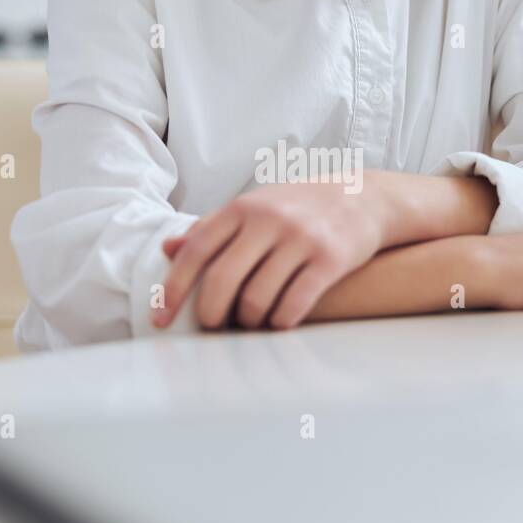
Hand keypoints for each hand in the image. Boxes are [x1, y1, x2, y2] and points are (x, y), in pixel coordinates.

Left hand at [154, 179, 394, 330]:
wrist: (362, 196)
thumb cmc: (296, 207)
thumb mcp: (251, 207)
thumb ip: (210, 228)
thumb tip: (167, 249)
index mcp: (242, 208)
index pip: (196, 252)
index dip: (173, 289)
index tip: (160, 319)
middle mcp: (269, 220)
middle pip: (223, 280)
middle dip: (211, 314)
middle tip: (213, 326)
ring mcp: (301, 239)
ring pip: (257, 299)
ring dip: (249, 322)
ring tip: (252, 322)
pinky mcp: (330, 259)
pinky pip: (294, 304)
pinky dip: (280, 322)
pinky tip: (279, 322)